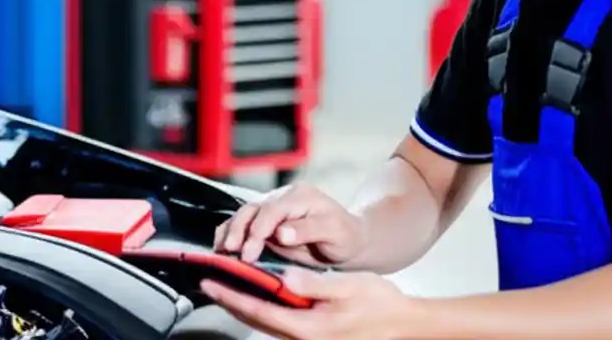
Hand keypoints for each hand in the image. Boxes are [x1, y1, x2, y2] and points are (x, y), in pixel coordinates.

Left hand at [200, 268, 416, 339]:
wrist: (403, 323)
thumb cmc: (378, 304)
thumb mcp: (346, 287)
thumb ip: (310, 285)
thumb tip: (282, 278)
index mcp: (307, 327)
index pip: (259, 310)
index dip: (232, 296)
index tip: (212, 283)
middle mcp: (302, 338)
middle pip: (255, 320)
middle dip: (230, 301)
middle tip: (208, 283)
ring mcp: (306, 339)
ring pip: (264, 322)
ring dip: (243, 305)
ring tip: (226, 286)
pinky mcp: (312, 335)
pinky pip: (278, 322)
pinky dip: (261, 309)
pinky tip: (257, 296)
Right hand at [213, 183, 366, 265]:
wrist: (347, 240)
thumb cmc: (344, 236)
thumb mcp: (335, 232)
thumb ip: (308, 230)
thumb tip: (280, 233)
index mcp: (300, 196)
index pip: (272, 210)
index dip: (258, 229)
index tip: (249, 252)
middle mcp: (281, 198)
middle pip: (252, 209)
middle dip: (239, 230)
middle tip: (231, 252)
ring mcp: (271, 208)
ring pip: (243, 214)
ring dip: (230, 232)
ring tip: (222, 251)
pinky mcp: (263, 220)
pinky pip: (242, 223)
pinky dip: (229, 233)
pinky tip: (221, 248)